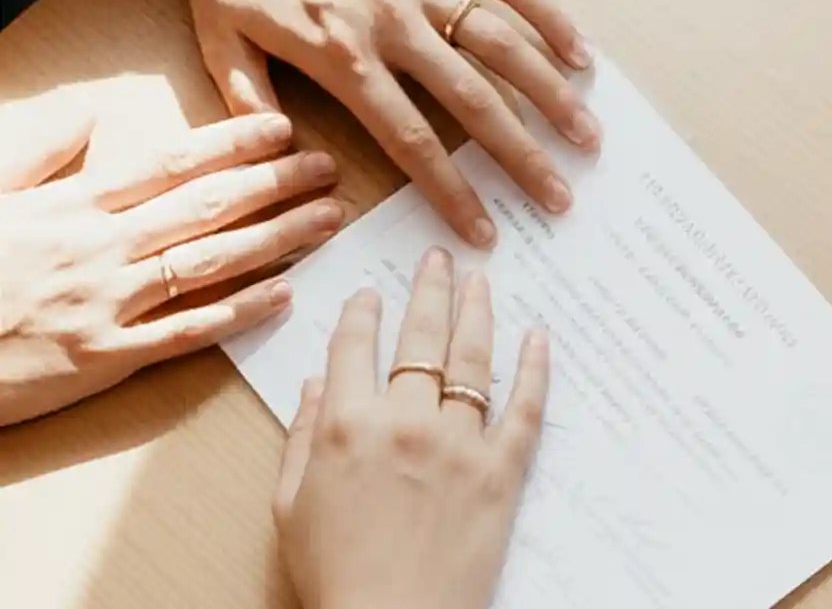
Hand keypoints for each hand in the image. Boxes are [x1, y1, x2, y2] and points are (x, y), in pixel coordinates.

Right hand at [0, 93, 340, 425]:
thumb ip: (39, 149)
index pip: (171, 164)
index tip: (284, 130)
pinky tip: (286, 297)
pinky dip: (239, 315)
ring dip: (276, 239)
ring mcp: (109, 304)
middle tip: (331, 169)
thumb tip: (91, 113)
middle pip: (206, 208)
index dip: (233, 144)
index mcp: (74, 206)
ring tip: (328, 220)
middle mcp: (102, 248)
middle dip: (274, 185)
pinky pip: (186, 335)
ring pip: (209, 263)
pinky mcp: (106, 359)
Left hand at [182, 0, 599, 248]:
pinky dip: (546, 14)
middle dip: (521, 156)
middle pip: (473, 102)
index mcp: (344, 57)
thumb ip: (248, 99)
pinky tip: (580, 52)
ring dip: (550, 93)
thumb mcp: (219, 35)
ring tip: (587, 135)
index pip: (411, 140)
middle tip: (559, 198)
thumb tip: (282, 155)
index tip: (485, 232)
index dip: (452, 191)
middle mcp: (395, 25)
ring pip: (502, 44)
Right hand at [273, 249, 549, 608]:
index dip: (364, 312)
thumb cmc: (336, 574)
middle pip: (421, 336)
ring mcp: (460, 443)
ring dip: (477, 311)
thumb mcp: (291, 506)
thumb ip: (303, 436)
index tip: (373, 292)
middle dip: (428, 289)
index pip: (356, 346)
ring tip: (481, 280)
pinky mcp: (503, 471)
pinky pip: (525, 407)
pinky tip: (538, 337)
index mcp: (347, 425)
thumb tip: (318, 383)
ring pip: (473, 359)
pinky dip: (535, 368)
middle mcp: (406, 421)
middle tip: (438, 258)